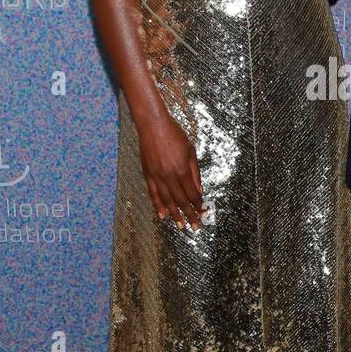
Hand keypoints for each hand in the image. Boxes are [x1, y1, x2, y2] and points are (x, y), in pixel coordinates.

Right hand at [136, 112, 203, 230]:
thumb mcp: (190, 151)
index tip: (203, 213)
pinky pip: (153, 193)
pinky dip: (157, 205)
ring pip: (167, 200)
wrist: (153, 125)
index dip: (198, 204)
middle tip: (195, 227)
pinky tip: (162, 215)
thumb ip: (195, 172)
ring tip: (180, 226)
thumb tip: (198, 190)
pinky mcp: (147, 174)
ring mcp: (157, 176)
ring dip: (174, 215)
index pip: (192, 193)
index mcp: (182, 170)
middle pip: (181, 200)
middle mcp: (169, 176)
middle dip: (189, 214)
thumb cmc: (174, 134)